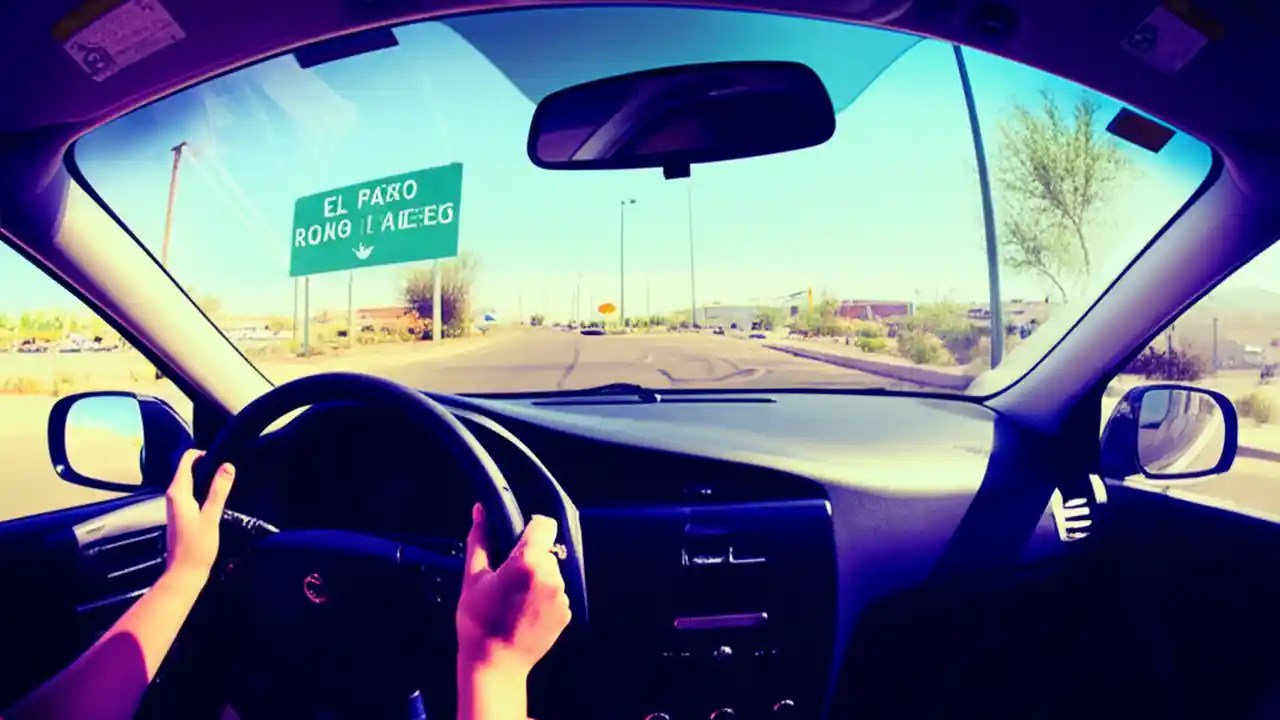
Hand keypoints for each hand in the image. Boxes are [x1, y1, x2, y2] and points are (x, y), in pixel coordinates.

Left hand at [164, 449, 235, 580]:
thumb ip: (219, 490)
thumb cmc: (197, 545)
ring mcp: (175, 506)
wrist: (184, 572)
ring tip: (225, 477)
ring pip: (188, 481)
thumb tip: (227, 465)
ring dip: (204, 476)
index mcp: (178, 493)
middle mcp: (173, 496)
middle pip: (186, 470)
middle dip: (204, 463)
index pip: (185, 462)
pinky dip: (202, 488)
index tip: (220, 454)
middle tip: (227, 464)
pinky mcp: (180, 515)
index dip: (201, 454)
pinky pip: (190, 493)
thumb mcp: (211, 516)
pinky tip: (216, 495)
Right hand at [456, 504, 570, 677]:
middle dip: (531, 557)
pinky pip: (557, 592)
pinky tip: (525, 611)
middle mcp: (552, 576)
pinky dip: (544, 596)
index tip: (516, 542)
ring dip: (538, 577)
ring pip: (553, 571)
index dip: (531, 528)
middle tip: (508, 577)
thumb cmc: (477, 620)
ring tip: (515, 598)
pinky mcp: (567, 613)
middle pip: (547, 550)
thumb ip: (480, 538)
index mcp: (528, 561)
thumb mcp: (472, 577)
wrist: (494, 665)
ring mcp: (562, 596)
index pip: (545, 524)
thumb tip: (480, 509)